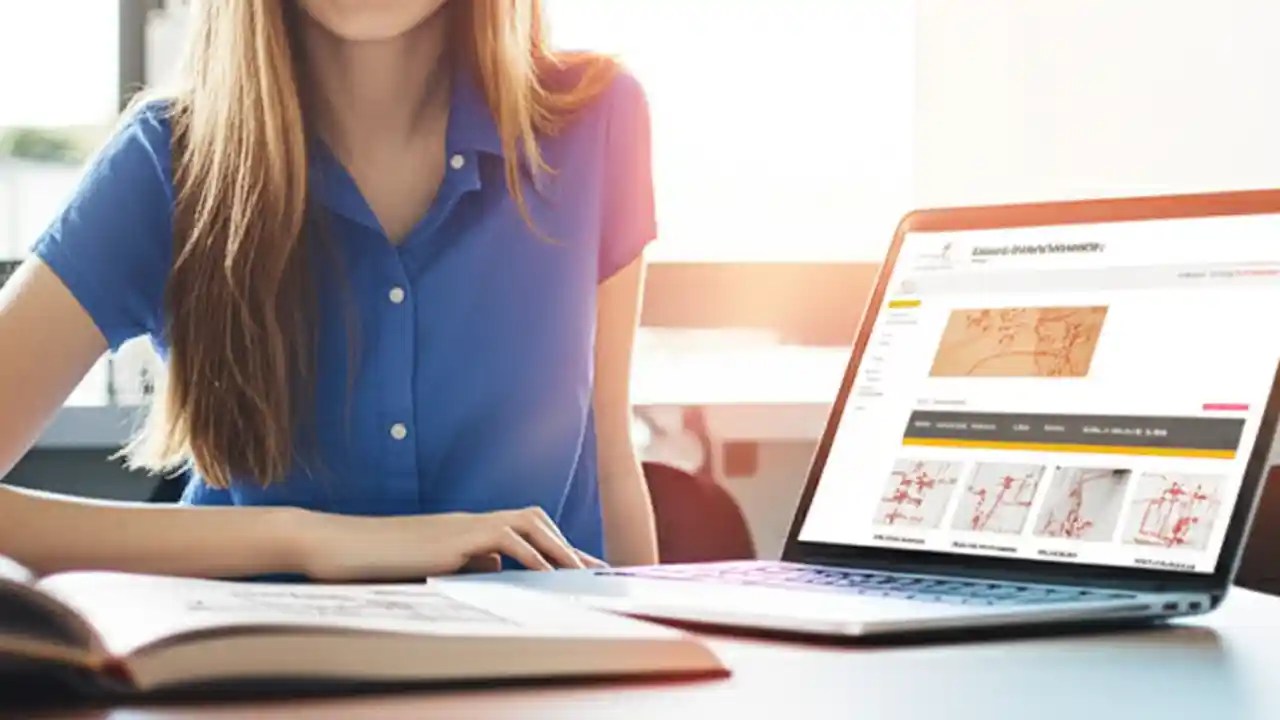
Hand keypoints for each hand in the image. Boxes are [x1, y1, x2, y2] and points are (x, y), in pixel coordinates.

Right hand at [298, 506, 608, 581]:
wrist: (339, 544)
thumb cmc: (376, 559)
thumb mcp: (429, 565)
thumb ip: (466, 563)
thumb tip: (499, 566)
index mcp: (467, 529)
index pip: (522, 531)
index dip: (555, 547)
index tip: (582, 566)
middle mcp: (470, 521)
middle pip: (535, 520)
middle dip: (568, 545)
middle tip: (597, 570)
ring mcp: (463, 525)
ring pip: (527, 523)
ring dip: (558, 548)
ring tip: (581, 573)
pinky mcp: (453, 536)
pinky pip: (504, 538)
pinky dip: (529, 554)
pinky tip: (544, 573)